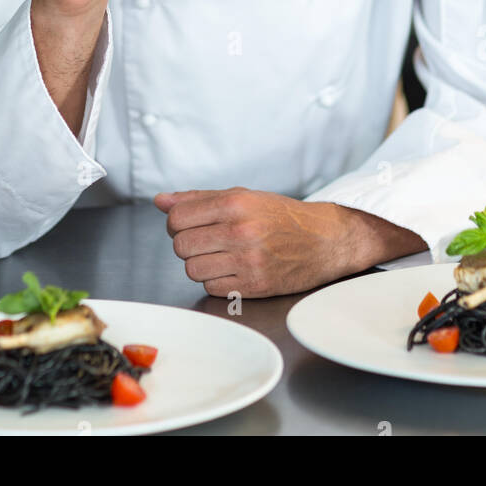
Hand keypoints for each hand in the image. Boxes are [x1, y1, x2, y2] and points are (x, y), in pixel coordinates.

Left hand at [154, 187, 425, 296]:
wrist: (324, 241)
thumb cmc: (281, 216)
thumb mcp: (243, 196)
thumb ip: (198, 198)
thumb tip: (160, 201)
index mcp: (236, 203)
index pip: (178, 218)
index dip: (177, 223)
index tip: (189, 224)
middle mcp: (240, 231)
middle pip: (181, 245)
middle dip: (188, 244)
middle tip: (207, 240)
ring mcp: (247, 261)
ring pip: (192, 270)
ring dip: (201, 264)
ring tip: (221, 255)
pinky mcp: (253, 286)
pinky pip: (212, 288)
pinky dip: (216, 280)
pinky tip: (233, 269)